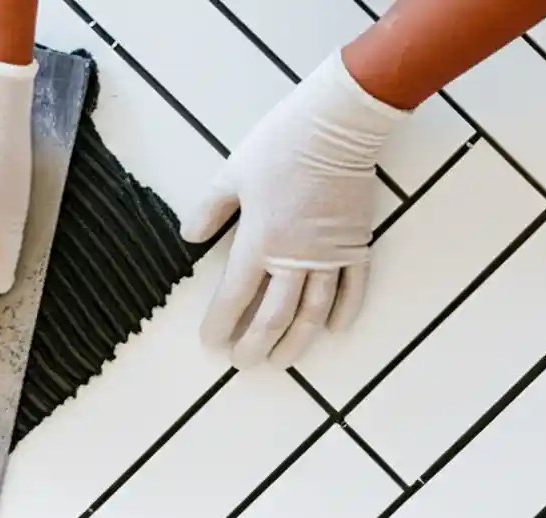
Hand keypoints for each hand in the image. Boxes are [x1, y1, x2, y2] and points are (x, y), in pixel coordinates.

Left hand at [182, 51, 406, 368]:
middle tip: (244, 362)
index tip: (211, 342)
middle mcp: (294, 257)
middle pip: (274, 316)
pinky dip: (343, 312)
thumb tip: (188, 237)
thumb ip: (209, 210)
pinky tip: (334, 330)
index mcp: (259, 242)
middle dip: (256, 344)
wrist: (337, 126)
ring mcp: (329, 255)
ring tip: (282, 361)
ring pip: (312, 313)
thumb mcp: (231, 174)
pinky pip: (352, 288)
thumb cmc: (280, 145)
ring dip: (296, 342)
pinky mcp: (357, 245)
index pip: (234, 296)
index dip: (220, 323)